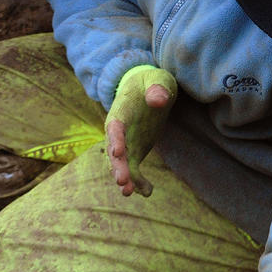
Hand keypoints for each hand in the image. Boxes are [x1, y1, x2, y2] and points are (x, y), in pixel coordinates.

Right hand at [105, 65, 177, 196]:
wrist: (146, 90)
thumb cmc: (152, 82)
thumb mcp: (157, 79)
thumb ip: (157, 87)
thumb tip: (158, 101)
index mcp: (121, 111)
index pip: (115, 126)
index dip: (116, 139)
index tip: (118, 152)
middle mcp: (119, 130)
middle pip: (114, 150)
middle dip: (117, 166)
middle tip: (121, 182)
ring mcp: (126, 143)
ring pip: (122, 164)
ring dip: (125, 178)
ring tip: (129, 193)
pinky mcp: (134, 151)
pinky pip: (134, 170)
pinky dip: (139, 182)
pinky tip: (148, 192)